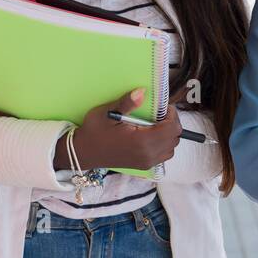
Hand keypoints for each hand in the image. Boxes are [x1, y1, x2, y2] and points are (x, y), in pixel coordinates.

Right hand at [54, 87, 181, 171]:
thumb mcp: (107, 113)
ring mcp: (146, 162)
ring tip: (155, 124)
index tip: (162, 107)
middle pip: (175, 138)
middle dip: (171, 123)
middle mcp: (147, 154)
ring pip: (171, 148)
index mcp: (141, 141)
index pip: (171, 128)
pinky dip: (163, 145)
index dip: (171, 115)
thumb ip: (127, 103)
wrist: (83, 153)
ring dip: (168, 135)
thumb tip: (142, 92)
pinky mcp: (143, 166)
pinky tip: (150, 135)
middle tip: (159, 114)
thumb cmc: (94, 132)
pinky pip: (163, 155)